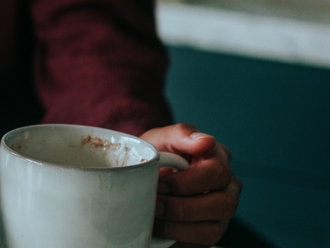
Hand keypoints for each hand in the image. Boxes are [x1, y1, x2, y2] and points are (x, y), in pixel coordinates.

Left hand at [140, 124, 241, 246]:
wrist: (142, 177)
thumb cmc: (157, 155)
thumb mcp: (162, 139)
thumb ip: (182, 134)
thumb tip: (207, 141)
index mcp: (219, 159)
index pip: (217, 173)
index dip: (186, 182)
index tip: (159, 183)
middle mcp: (228, 186)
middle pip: (224, 204)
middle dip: (183, 207)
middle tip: (155, 203)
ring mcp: (222, 211)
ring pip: (215, 228)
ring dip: (178, 225)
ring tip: (154, 216)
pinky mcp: (211, 230)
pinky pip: (203, 241)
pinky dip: (177, 236)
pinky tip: (159, 227)